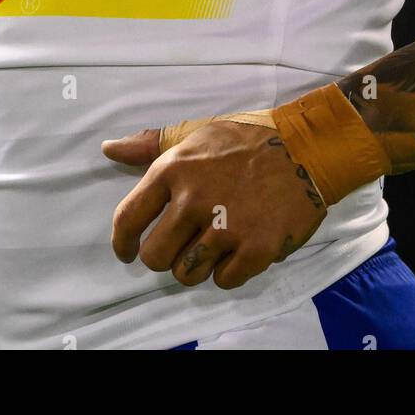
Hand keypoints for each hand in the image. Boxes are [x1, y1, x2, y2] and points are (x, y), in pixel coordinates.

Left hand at [102, 118, 326, 289]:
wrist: (306, 147)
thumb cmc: (246, 138)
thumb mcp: (194, 133)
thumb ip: (149, 144)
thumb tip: (108, 149)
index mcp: (174, 170)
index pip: (128, 219)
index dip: (122, 242)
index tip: (127, 251)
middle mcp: (194, 201)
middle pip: (155, 258)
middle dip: (163, 258)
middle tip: (179, 248)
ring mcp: (226, 227)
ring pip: (187, 274)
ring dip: (195, 266)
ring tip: (211, 247)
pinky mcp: (256, 249)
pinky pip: (224, 281)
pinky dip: (227, 271)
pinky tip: (236, 250)